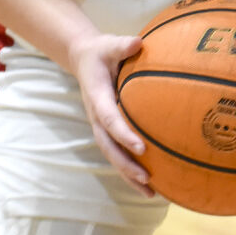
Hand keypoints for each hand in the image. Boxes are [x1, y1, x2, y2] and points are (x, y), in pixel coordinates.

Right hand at [70, 33, 155, 194]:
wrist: (84, 59)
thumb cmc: (101, 51)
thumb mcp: (108, 44)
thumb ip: (122, 45)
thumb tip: (138, 42)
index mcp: (98, 98)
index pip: (110, 120)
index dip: (124, 134)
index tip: (141, 147)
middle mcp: (97, 117)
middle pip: (110, 147)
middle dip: (126, 165)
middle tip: (147, 178)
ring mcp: (101, 126)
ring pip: (113, 156)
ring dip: (129, 175)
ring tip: (151, 193)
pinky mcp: (108, 129)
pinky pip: (118, 152)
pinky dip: (131, 169)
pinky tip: (151, 183)